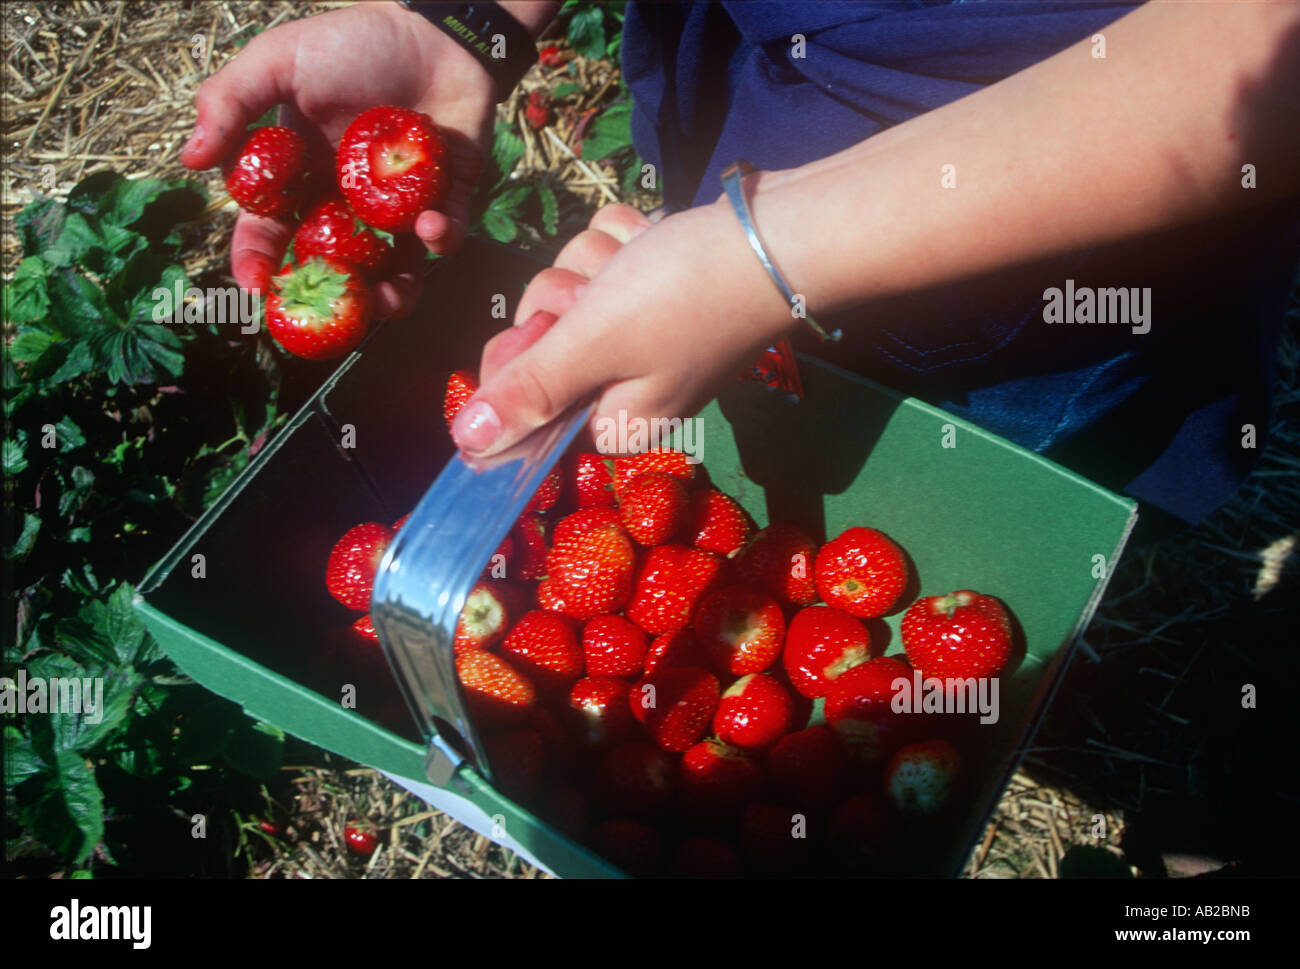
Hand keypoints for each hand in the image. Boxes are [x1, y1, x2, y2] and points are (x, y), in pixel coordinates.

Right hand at [181, 2, 496, 316]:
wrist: (432, 30)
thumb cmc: (352, 43)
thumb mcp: (279, 60)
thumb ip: (231, 101)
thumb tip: (189, 158)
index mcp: (302, 181)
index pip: (272, 235)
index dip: (259, 264)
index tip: (257, 287)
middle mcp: (348, 205)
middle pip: (333, 268)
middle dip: (332, 299)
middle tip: (333, 314)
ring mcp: (399, 209)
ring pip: (394, 270)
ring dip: (392, 295)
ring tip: (388, 300)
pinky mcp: (449, 201)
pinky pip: (445, 237)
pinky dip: (440, 239)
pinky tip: (430, 225)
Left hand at [451, 198, 799, 456]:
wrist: (780, 235)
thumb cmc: (684, 295)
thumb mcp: (595, 345)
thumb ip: (529, 392)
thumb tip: (466, 445)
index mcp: (609, 423)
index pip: (522, 400)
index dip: (524, 354)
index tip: (552, 327)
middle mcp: (620, 387)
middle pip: (540, 334)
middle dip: (566, 294)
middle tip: (610, 289)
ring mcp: (637, 335)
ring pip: (567, 284)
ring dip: (597, 260)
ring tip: (643, 261)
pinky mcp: (650, 287)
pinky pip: (602, 256)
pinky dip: (625, 240)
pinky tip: (657, 243)